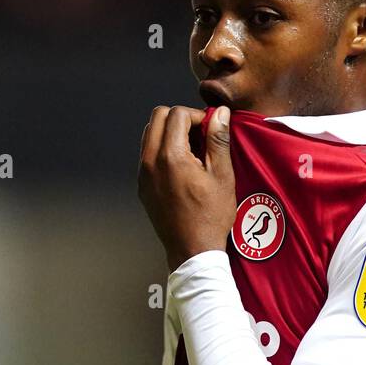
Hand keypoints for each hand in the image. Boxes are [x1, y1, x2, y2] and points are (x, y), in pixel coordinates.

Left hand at [138, 105, 236, 271]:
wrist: (192, 250)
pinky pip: (147, 154)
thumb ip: (219, 140)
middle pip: (157, 117)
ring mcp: (143, 174)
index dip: (196, 116)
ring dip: (169, 132)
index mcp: (171, 157)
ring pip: (149, 134)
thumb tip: (220, 114)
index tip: (209, 129)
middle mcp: (151, 162)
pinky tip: (182, 166)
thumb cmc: (210, 218)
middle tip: (199, 134)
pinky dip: (162, 150)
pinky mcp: (142, 186)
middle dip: (180, 118)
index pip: (176, 114)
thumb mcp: (222, 176)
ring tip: (191, 150)